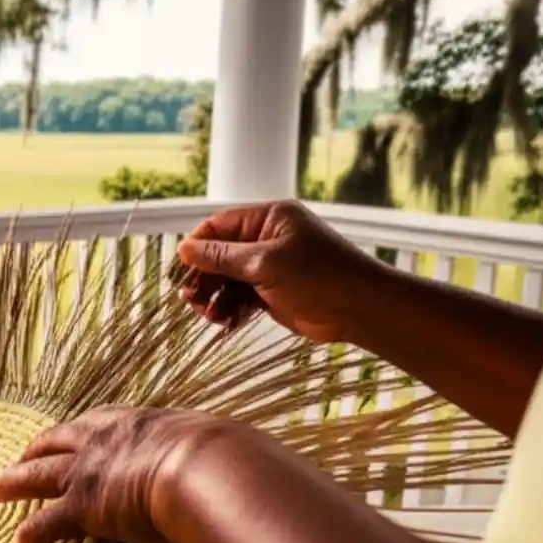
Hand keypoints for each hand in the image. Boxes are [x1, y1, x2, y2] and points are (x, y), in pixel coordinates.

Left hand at [0, 406, 281, 542]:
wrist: (210, 469)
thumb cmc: (228, 460)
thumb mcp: (222, 448)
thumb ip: (221, 458)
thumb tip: (251, 474)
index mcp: (143, 422)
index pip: (103, 421)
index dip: (83, 430)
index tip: (72, 434)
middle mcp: (109, 439)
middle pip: (61, 439)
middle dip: (38, 447)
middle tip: (22, 454)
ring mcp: (93, 469)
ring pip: (42, 472)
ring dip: (16, 480)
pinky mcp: (86, 504)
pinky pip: (50, 519)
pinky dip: (32, 531)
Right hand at [177, 200, 384, 342]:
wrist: (361, 310)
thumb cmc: (319, 277)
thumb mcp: (265, 263)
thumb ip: (222, 256)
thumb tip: (184, 248)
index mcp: (268, 219)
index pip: (219, 225)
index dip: (197, 246)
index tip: (181, 270)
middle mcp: (267, 239)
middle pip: (220, 255)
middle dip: (204, 277)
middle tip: (191, 300)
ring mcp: (270, 266)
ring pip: (228, 279)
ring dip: (215, 297)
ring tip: (210, 316)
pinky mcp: (273, 292)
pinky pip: (242, 297)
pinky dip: (231, 309)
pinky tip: (225, 323)